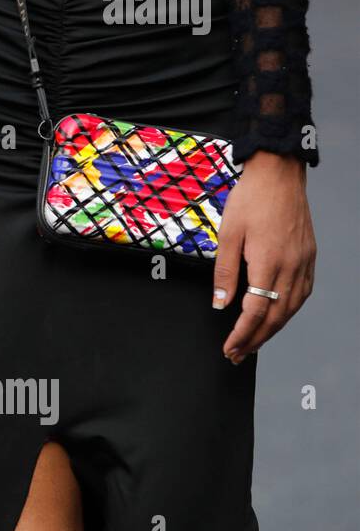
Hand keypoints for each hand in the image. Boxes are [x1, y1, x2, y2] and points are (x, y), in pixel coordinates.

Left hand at [214, 152, 314, 363]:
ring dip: (273, 329)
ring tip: (254, 343)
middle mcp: (292, 267)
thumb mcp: (228, 234)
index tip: (230, 349)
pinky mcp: (309, 257)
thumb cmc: (251, 200)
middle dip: (256, 340)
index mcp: (269, 262)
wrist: (279, 175)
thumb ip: (225, 272)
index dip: (242, 334)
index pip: (255, 311)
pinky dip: (288, 311)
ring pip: (291, 308)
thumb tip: (220, 303)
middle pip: (276, 316)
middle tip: (238, 355)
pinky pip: (301, 294)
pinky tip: (277, 317)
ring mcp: (304, 263)